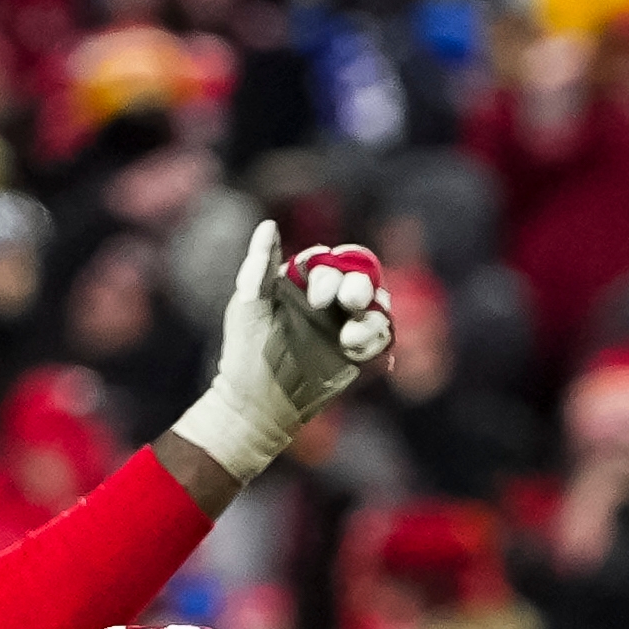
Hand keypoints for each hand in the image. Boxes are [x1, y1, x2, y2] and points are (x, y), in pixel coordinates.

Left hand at [172, 225, 394, 481]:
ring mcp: (346, 324)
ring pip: (376, 304)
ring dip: (371, 316)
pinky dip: (376, 340)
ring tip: (349, 339)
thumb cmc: (246, 353)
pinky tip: (357, 353)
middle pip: (359, 276)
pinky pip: (382, 336)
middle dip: (359, 285)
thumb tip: (269, 224)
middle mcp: (329, 298)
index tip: (316, 298)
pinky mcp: (359, 353)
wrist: (255, 404)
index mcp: (302, 281)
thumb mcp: (249, 307)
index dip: (329, 272)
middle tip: (351, 302)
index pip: (327, 260)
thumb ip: (260, 267)